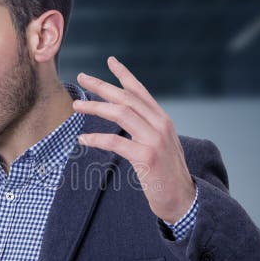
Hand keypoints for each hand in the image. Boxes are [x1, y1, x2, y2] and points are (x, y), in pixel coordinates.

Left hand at [72, 56, 195, 223]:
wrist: (183, 199)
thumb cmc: (166, 174)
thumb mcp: (160, 145)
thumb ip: (147, 129)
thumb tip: (127, 118)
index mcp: (162, 120)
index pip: (141, 91)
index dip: (125, 75)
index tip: (110, 61)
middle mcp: (160, 125)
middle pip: (127, 98)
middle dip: (103, 86)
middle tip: (82, 77)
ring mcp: (154, 140)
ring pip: (121, 114)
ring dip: (95, 107)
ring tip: (76, 106)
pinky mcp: (147, 157)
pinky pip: (116, 142)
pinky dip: (96, 139)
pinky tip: (82, 139)